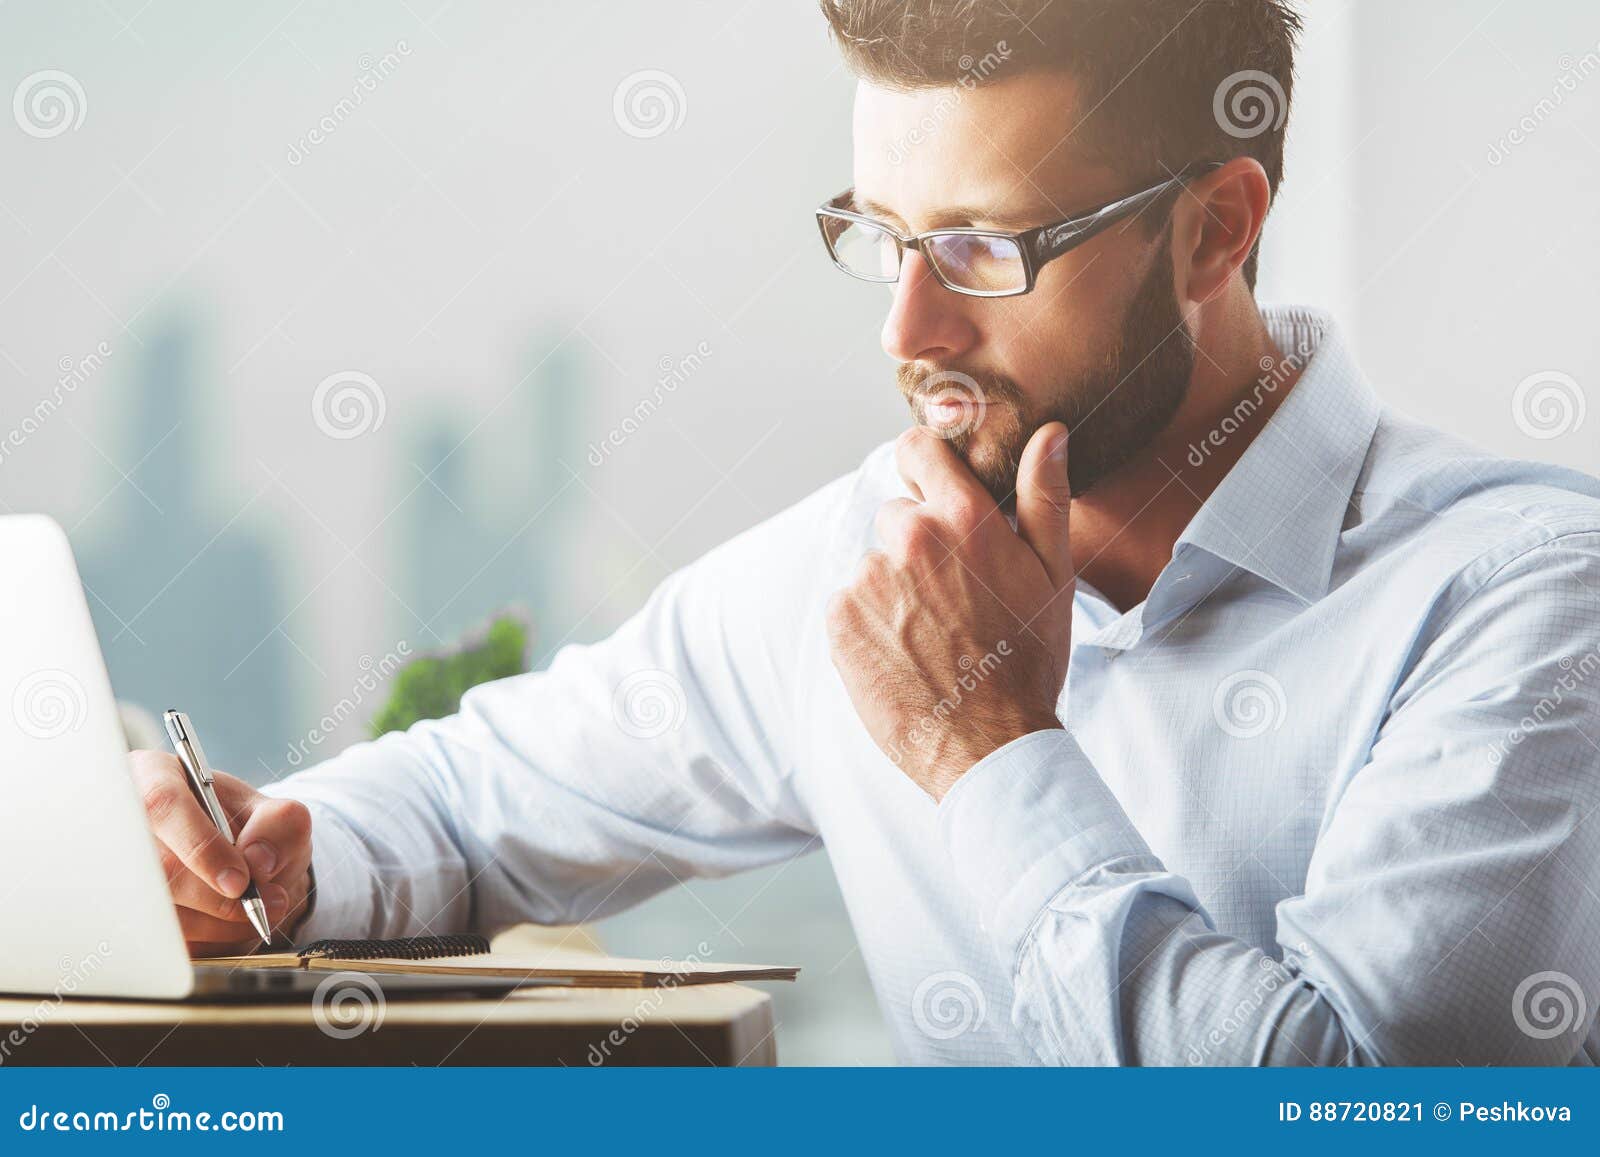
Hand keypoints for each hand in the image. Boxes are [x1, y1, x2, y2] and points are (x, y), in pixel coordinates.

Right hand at [128, 750, 312, 955]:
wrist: (240, 864)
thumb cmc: (249, 829)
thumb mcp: (275, 815)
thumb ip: (279, 825)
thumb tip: (259, 860)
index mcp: (153, 775)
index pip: (162, 804)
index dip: (201, 847)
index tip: (240, 881)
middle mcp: (122, 821)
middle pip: (156, 867)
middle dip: (217, 896)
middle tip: (264, 902)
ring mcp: (114, 869)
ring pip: (158, 909)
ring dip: (216, 922)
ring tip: (255, 910)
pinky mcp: (121, 912)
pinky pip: (159, 938)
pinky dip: (205, 939)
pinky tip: (226, 924)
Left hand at [826, 423, 1074, 799]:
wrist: (989, 744)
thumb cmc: (1028, 658)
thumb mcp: (1053, 574)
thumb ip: (1044, 497)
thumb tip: (1048, 433)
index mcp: (963, 519)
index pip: (918, 449)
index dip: (925, 466)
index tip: (935, 491)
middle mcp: (909, 539)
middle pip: (898, 515)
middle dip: (920, 544)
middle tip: (954, 597)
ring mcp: (868, 580)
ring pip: (876, 565)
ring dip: (896, 589)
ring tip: (933, 635)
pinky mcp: (840, 620)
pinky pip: (850, 604)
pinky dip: (870, 623)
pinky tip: (906, 654)